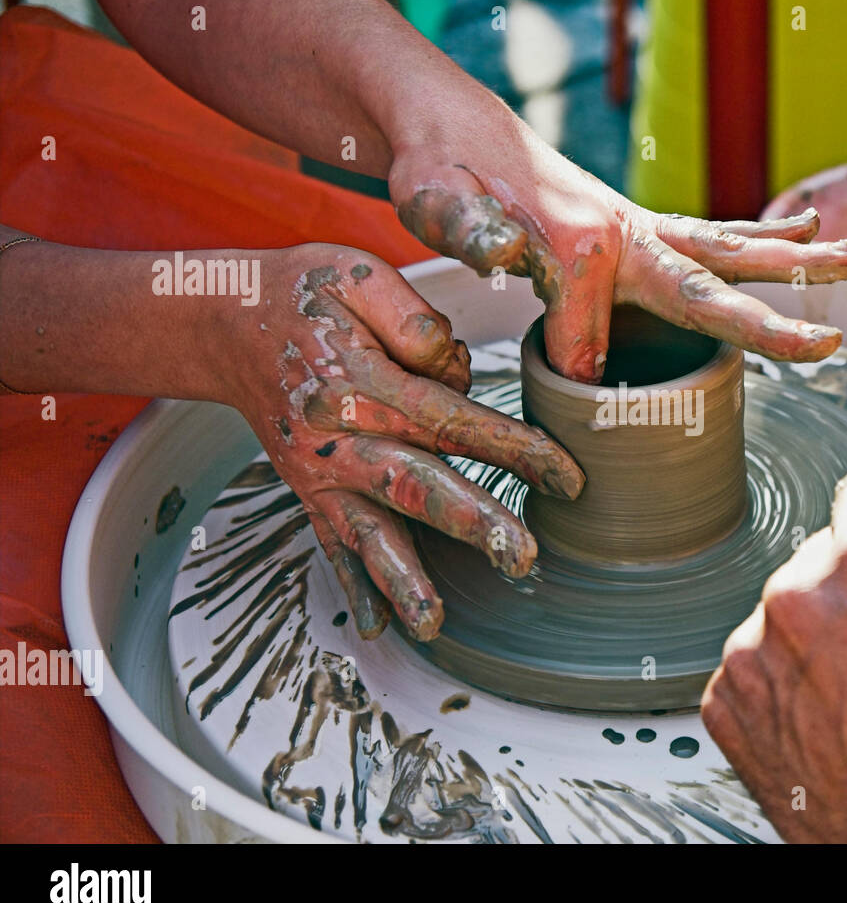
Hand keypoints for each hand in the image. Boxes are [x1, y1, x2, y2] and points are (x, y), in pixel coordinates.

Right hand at [219, 243, 583, 640]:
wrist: (222, 322)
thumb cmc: (304, 294)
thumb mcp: (357, 275)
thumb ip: (413, 321)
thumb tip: (458, 371)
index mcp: (364, 382)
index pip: (453, 419)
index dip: (514, 449)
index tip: (568, 478)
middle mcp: (340, 437)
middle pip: (417, 484)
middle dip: (472, 522)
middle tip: (522, 556)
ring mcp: (320, 471)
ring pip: (368, 531)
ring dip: (402, 578)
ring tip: (432, 624)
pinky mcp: (308, 490)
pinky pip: (332, 543)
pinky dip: (353, 585)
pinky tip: (376, 627)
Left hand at [388, 113, 846, 382]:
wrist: (446, 121)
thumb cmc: (439, 166)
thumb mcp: (439, 203)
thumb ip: (484, 244)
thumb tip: (533, 294)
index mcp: (580, 240)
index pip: (591, 333)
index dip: (568, 362)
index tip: (544, 379)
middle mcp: (625, 231)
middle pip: (712, 281)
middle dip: (770, 320)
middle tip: (827, 343)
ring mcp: (638, 227)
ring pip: (729, 250)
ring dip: (794, 259)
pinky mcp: (638, 227)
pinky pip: (710, 236)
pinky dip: (759, 237)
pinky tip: (798, 233)